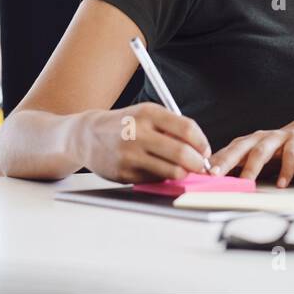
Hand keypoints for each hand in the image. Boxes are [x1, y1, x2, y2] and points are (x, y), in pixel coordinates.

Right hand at [77, 102, 211, 183]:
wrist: (88, 136)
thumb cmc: (124, 124)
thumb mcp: (146, 114)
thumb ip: (172, 126)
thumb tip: (201, 149)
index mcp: (147, 113)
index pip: (186, 129)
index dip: (202, 143)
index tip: (205, 150)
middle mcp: (138, 133)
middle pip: (182, 153)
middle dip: (198, 163)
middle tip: (201, 166)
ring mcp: (130, 155)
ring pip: (172, 171)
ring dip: (182, 172)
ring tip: (180, 168)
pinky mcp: (124, 173)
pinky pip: (155, 179)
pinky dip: (162, 176)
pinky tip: (155, 168)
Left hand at [209, 125, 293, 187]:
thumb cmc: (274, 150)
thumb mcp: (254, 155)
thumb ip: (237, 166)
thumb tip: (215, 182)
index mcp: (246, 142)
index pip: (226, 151)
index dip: (214, 161)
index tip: (200, 173)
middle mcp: (259, 138)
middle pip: (239, 148)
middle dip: (226, 160)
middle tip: (215, 174)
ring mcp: (277, 138)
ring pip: (261, 151)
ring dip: (253, 167)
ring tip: (246, 182)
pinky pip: (289, 154)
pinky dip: (285, 169)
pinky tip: (281, 183)